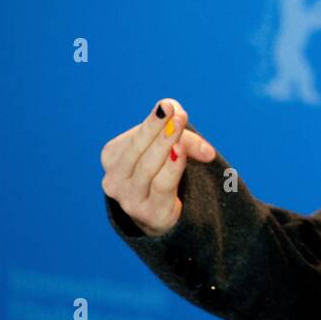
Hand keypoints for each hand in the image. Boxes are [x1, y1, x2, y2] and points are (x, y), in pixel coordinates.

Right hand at [100, 98, 217, 237]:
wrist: (159, 214)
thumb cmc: (161, 171)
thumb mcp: (168, 148)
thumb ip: (185, 139)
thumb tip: (208, 152)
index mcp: (112, 156)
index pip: (135, 136)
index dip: (154, 121)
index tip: (169, 105)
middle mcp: (113, 178)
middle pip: (138, 149)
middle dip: (158, 129)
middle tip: (177, 114)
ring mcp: (128, 198)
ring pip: (149, 167)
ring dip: (166, 144)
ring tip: (179, 126)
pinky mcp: (148, 213)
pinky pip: (161, 186)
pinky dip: (171, 168)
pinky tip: (179, 154)